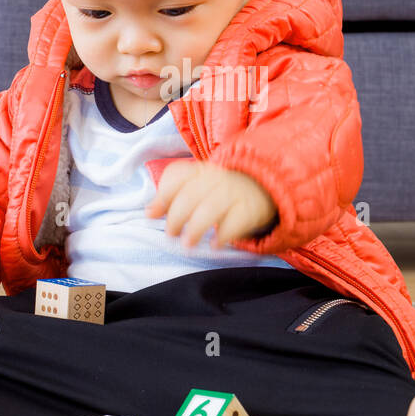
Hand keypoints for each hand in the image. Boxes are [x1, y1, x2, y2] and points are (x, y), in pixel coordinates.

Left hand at [145, 160, 278, 250]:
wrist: (265, 187)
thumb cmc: (222, 191)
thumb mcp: (198, 187)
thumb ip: (173, 197)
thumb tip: (149, 212)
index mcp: (200, 170)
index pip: (177, 175)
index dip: (162, 195)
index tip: (153, 214)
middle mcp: (216, 178)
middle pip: (190, 195)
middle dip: (176, 217)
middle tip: (171, 234)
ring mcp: (234, 192)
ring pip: (210, 208)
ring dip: (196, 228)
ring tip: (188, 244)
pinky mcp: (250, 208)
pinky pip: (235, 222)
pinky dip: (223, 235)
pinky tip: (215, 244)